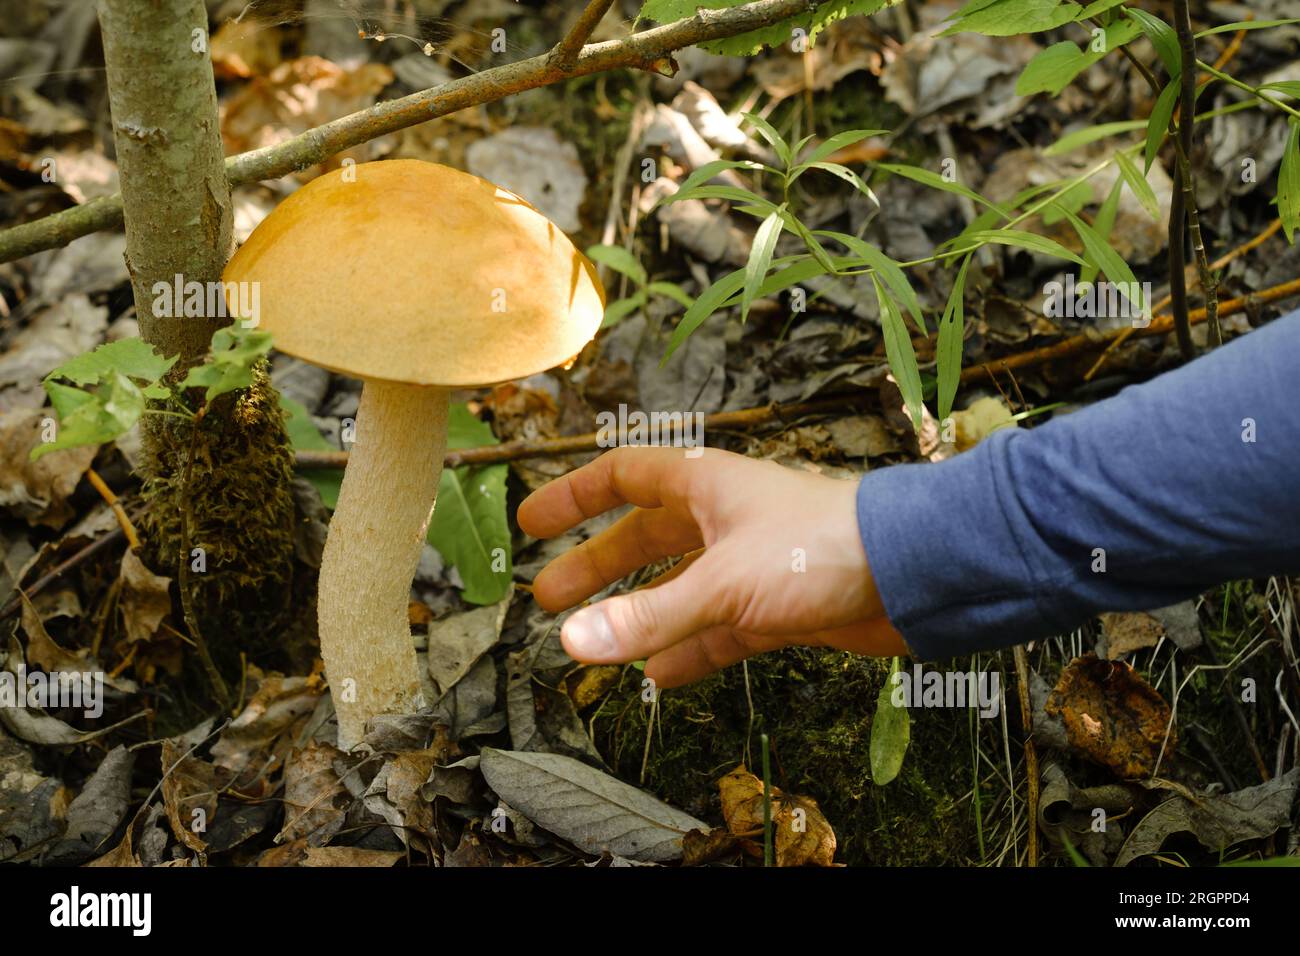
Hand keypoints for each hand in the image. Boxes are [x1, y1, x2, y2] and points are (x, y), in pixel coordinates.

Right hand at [517, 446, 906, 688]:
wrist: (914, 573)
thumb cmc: (822, 547)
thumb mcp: (723, 582)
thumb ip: (649, 617)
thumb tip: (572, 641)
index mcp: (704, 485)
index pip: (623, 476)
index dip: (574, 498)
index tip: (531, 523)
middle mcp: (724, 519)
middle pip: (643, 537)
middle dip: (595, 568)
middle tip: (549, 599)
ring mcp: (752, 563)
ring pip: (679, 588)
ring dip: (637, 615)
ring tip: (594, 646)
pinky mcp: (780, 605)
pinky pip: (718, 629)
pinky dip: (689, 651)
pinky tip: (661, 676)